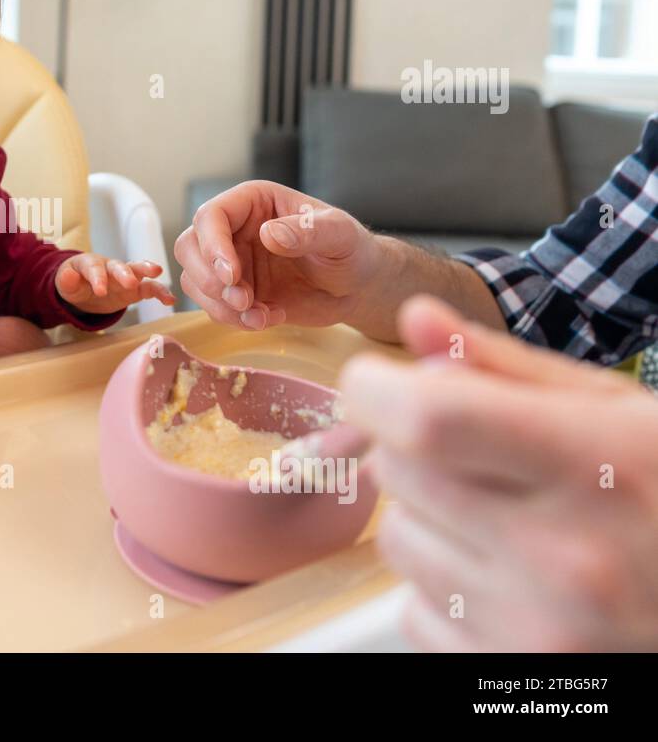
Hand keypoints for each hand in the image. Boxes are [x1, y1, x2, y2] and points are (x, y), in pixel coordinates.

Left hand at [54, 255, 174, 313]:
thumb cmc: (75, 284)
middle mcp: (110, 267)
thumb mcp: (66, 284)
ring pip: (137, 270)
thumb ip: (67, 280)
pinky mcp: (135, 290)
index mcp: (91, 264)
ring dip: (146, 270)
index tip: (100, 291)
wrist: (85, 290)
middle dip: (124, 273)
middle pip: (118, 266)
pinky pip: (149, 288)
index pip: (94, 268)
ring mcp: (125, 277)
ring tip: (157, 272)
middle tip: (130, 282)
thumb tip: (68, 275)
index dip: (97, 278)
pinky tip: (170, 300)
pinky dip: (160, 292)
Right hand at [175, 180, 384, 331]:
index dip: (212, 245)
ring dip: (221, 305)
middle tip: (243, 300)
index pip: (211, 216)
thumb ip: (308, 230)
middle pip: (188, 247)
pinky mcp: (235, 292)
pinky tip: (269, 318)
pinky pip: (214, 306)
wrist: (357, 288)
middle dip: (209, 280)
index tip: (231, 274)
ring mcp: (231, 262)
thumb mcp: (339, 235)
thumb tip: (268, 233)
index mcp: (253, 203)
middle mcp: (234, 230)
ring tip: (261, 316)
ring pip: (194, 280)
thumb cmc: (350, 250)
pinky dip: (234, 320)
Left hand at [340, 295, 657, 650]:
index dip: (379, 390)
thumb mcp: (616, 410)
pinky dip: (440, 588)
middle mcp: (563, 558)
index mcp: (594, 468)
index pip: (427, 419)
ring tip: (504, 518)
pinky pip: (413, 610)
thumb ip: (505, 366)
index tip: (379, 383)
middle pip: (398, 471)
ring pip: (395, 540)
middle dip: (410, 445)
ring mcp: (536, 629)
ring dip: (426, 517)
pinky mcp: (510, 673)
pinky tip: (507, 575)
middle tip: (473, 452)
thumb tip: (416, 321)